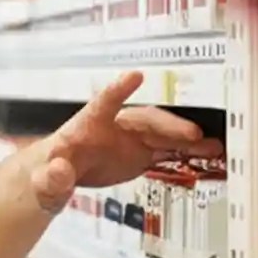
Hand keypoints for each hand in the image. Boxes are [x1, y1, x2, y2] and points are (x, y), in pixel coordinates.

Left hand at [22, 71, 222, 211]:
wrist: (57, 176)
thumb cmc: (49, 172)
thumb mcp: (45, 181)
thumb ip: (51, 179)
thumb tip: (57, 171)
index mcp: (85, 128)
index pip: (102, 104)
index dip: (118, 89)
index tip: (134, 76)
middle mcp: (113, 128)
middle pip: (144, 120)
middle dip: (169, 125)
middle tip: (193, 134)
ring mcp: (129, 140)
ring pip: (162, 133)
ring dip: (187, 137)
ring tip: (212, 144)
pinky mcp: (140, 154)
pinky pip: (168, 149)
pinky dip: (188, 151)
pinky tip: (207, 153)